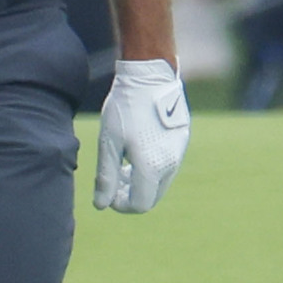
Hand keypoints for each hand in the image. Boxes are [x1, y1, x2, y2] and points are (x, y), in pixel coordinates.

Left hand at [94, 58, 189, 213]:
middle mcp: (171, 164)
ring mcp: (179, 152)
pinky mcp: (181, 142)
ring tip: (120, 165)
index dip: (121, 205)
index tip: (107, 193)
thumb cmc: (125, 108)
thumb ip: (105, 175)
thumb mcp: (108, 142)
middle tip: (112, 180)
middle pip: (152, 196)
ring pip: (160, 182)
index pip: (140, 204)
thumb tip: (101, 204)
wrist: (150, 77)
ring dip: (140, 181)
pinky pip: (167, 166)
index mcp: (152, 166)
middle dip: (130, 194)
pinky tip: (134, 152)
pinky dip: (150, 169)